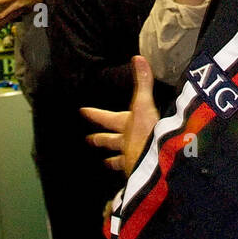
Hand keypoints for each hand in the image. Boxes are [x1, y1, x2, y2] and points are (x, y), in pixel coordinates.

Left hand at [81, 55, 158, 177]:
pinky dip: (129, 176)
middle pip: (109, 141)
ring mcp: (132, 161)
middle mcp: (126, 143)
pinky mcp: (141, 174)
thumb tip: (138, 58)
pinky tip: (127, 181)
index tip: (82, 111)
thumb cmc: (147, 133)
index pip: (106, 118)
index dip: (95, 114)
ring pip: (119, 160)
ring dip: (113, 161)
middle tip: (89, 141)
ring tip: (107, 164)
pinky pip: (132, 175)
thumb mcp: (145, 105)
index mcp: (126, 126)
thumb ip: (144, 83)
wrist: (155, 163)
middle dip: (100, 140)